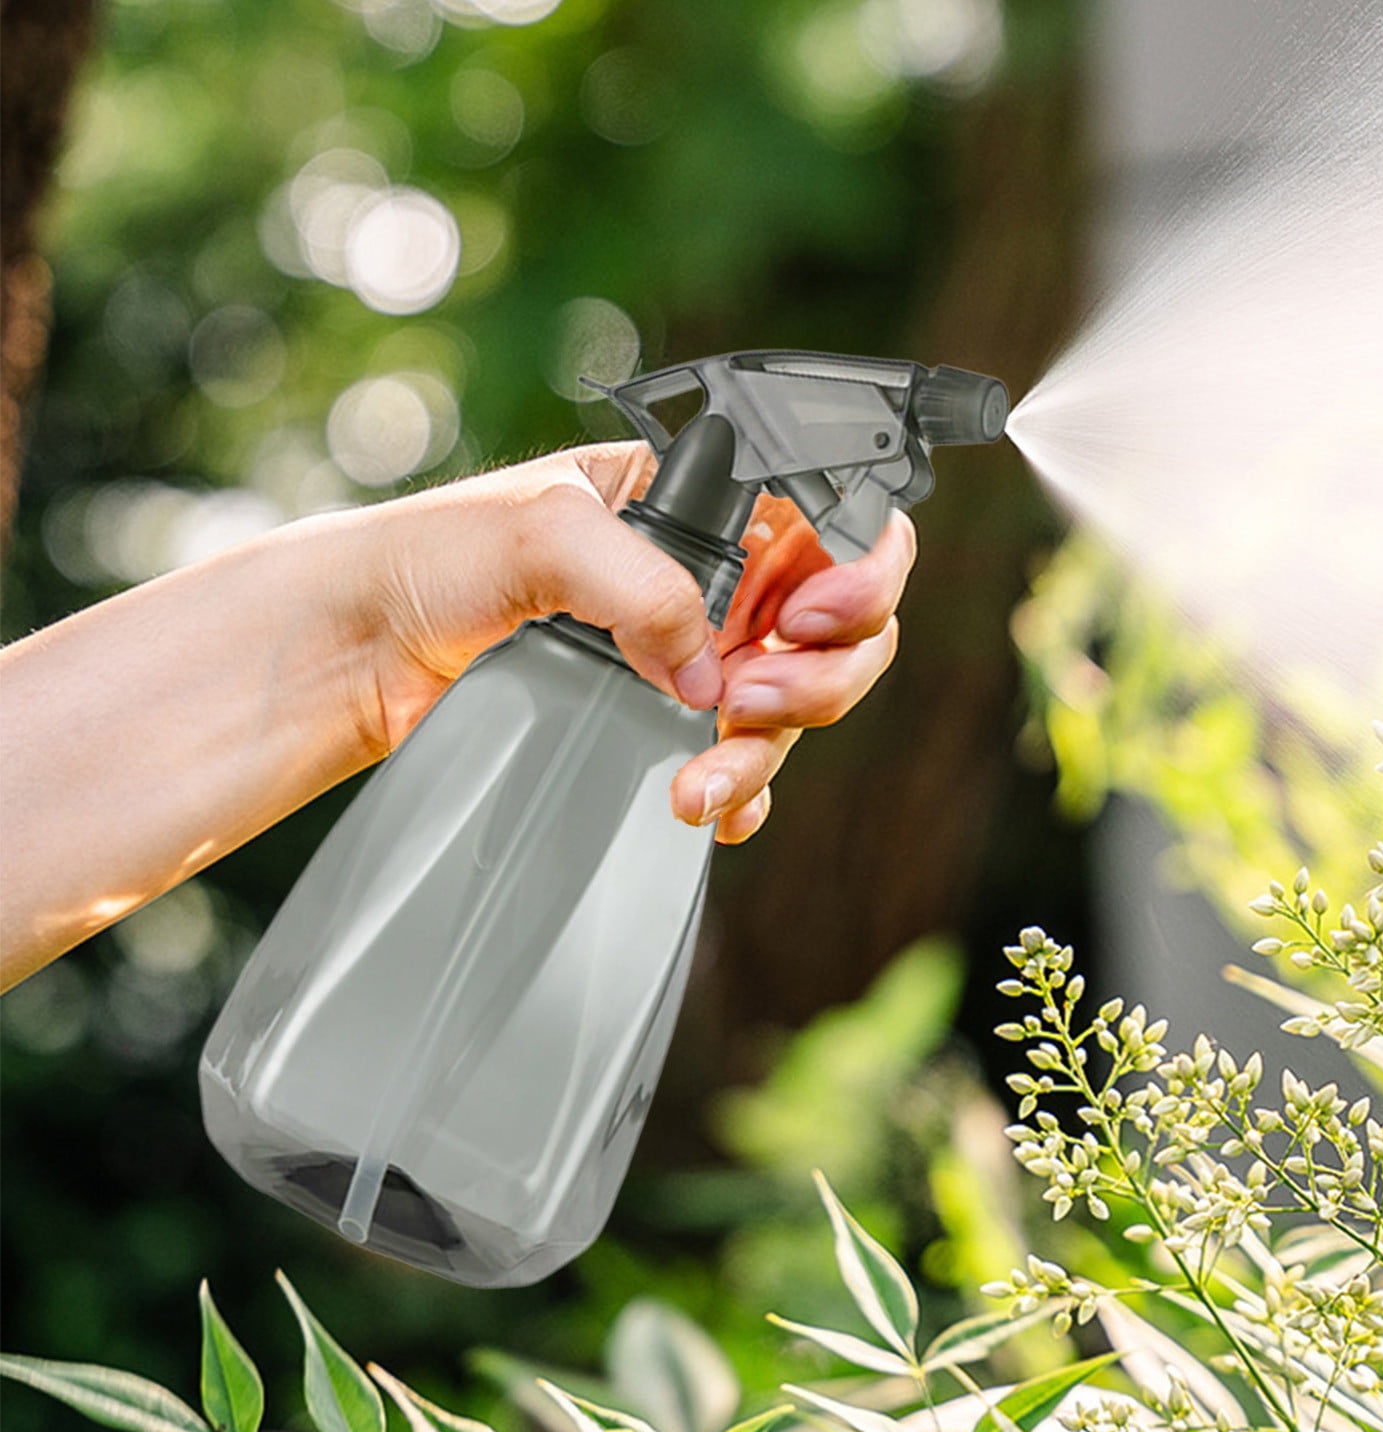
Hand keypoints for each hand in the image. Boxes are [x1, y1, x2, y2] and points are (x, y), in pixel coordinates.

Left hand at [343, 441, 912, 844]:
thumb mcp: (542, 531)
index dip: (855, 575)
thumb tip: (710, 671)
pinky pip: (743, 764)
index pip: (830, 525)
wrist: (360, 651)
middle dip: (816, 679)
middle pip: (834, 630)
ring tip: (699, 784)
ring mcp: (691, 656)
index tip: (807, 623)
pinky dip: (744, 794)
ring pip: (791, 708)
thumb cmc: (433, 558)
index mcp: (699, 502)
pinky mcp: (661, 723)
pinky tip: (711, 811)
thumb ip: (643, 582)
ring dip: (765, 752)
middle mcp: (711, 578)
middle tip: (743, 705)